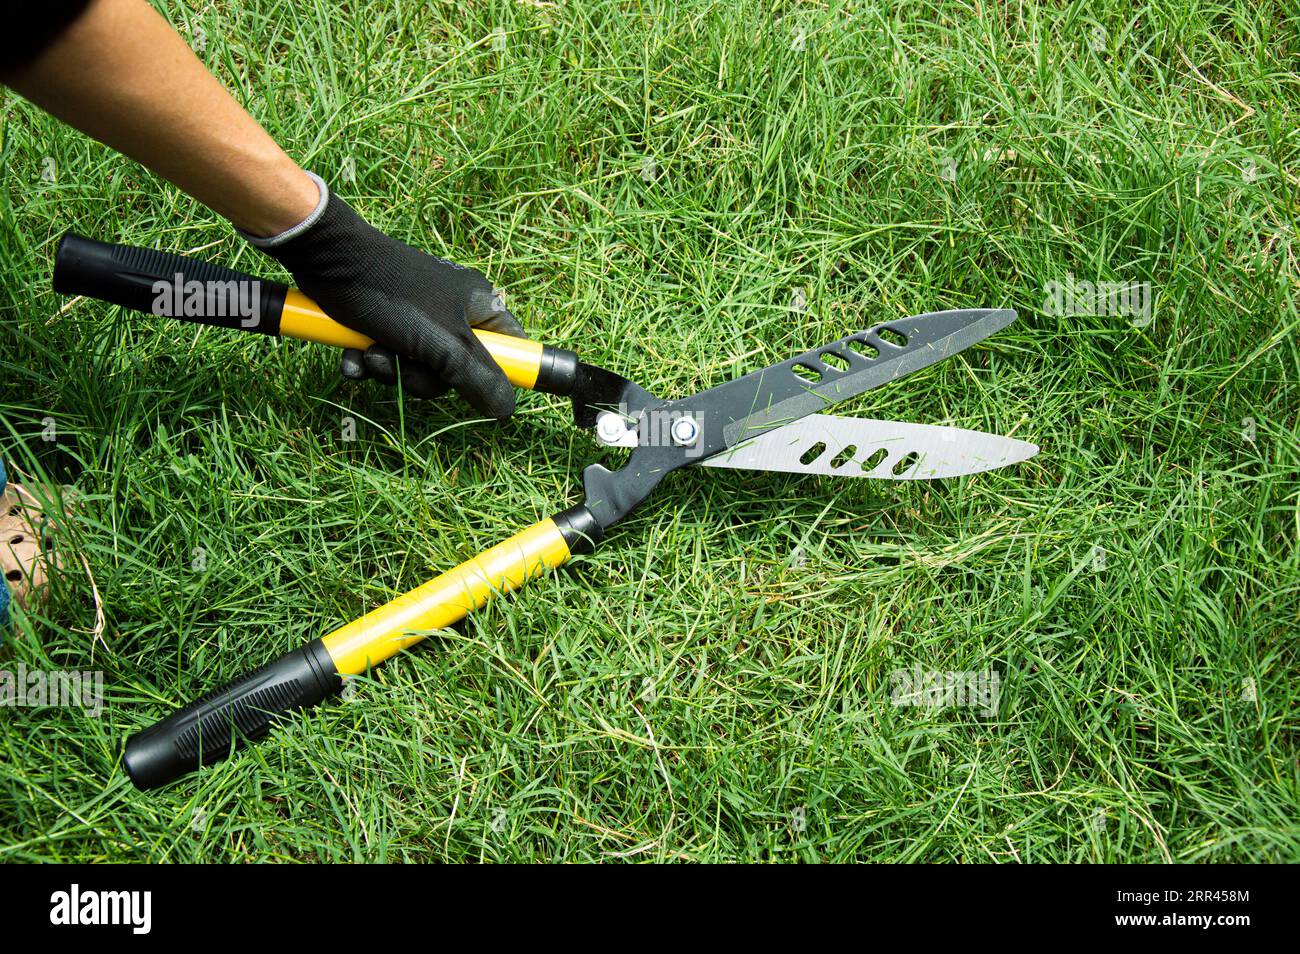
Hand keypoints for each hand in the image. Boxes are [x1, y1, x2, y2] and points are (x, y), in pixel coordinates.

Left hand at [253, 178, 519, 418]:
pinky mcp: (387, 322)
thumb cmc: (390, 295)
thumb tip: (506, 410)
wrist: (326, 259)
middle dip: (422, 376)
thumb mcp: (440, 344)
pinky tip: (352, 355)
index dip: (501, 375)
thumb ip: (477, 379)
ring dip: (390, 371)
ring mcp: (419, 317)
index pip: (513, 349)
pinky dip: (369, 362)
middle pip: (458, 371)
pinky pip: (389, 358)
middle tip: (403, 362)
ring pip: (418, 369)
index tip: (481, 394)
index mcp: (479, 307)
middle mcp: (454, 312)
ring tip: (370, 352)